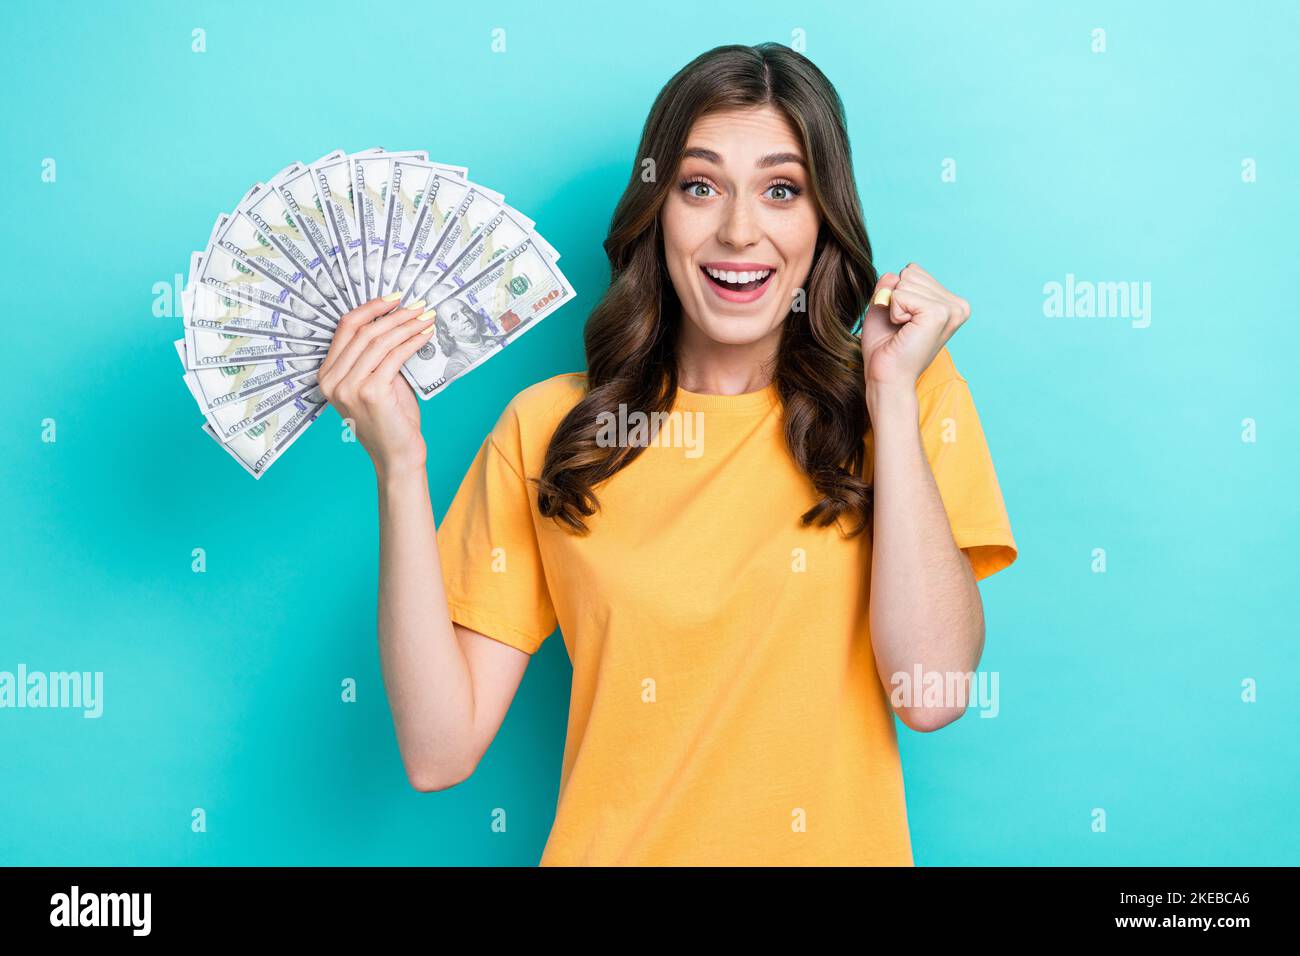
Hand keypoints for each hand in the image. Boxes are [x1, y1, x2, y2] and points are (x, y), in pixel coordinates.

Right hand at [317, 295, 437, 474]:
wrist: (396, 456)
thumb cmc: (391, 420)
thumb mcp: (378, 382)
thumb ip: (379, 357)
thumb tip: (398, 322)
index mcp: (327, 375)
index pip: (345, 329)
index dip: (370, 309)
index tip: (393, 299)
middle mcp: (332, 381)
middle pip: (363, 332)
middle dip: (394, 314)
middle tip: (417, 306)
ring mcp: (349, 387)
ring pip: (379, 341)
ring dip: (406, 325)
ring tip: (425, 318)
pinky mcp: (370, 393)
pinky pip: (394, 356)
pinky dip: (412, 342)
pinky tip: (425, 336)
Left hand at [860, 263, 970, 389]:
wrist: (887, 376)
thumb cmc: (886, 346)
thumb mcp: (886, 304)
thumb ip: (891, 282)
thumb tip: (899, 272)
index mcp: (951, 302)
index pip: (914, 271)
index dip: (898, 295)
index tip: (904, 322)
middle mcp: (958, 305)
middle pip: (910, 273)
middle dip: (896, 299)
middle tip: (902, 328)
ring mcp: (952, 309)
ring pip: (905, 281)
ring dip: (895, 307)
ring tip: (904, 330)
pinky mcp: (939, 314)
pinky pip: (901, 294)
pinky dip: (894, 312)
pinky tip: (904, 331)